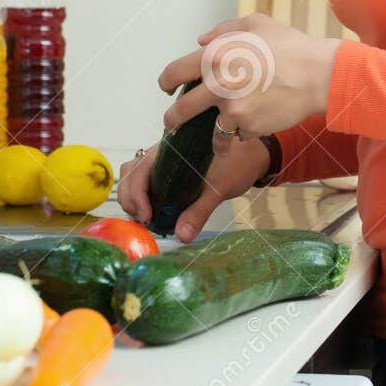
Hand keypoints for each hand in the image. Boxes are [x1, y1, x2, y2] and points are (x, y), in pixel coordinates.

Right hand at [115, 136, 273, 242]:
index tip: (146, 216)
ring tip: (147, 218)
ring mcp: (165, 159)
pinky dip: (144, 196)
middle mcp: (163, 152)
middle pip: (131, 173)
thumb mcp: (219, 189)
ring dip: (135, 197)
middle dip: (131, 199)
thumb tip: (181, 236)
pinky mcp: (170, 169)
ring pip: (135, 175)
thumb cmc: (239, 163)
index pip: (138, 169)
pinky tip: (154, 212)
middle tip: (145, 221)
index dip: (136, 195)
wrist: (255, 154)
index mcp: (171, 149)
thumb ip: (199, 211)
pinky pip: (147, 179)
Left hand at [158, 13, 340, 141]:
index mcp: (215, 56)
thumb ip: (224, 30)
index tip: (167, 89)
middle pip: (180, 112)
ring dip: (214, 137)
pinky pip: (240, 135)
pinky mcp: (249, 127)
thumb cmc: (290, 45)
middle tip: (173, 125)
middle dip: (173, 121)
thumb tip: (201, 41)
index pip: (173, 72)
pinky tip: (258, 123)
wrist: (318, 74)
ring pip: (212, 132)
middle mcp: (218, 84)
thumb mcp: (256, 24)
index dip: (165, 83)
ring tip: (220, 140)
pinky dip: (246, 132)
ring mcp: (233, 109)